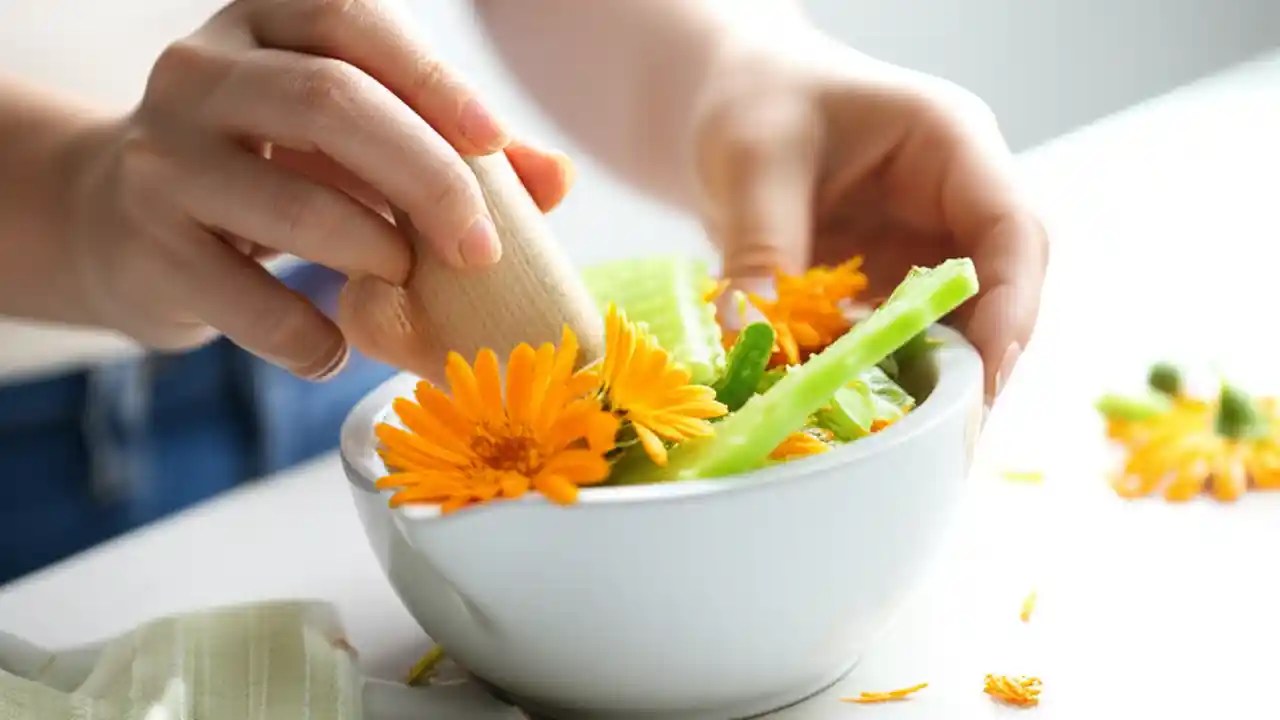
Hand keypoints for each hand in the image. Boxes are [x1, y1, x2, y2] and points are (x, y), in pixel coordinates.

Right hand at [63, 0, 571, 378]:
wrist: (117, 221)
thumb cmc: (266, 169)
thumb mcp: (345, 137)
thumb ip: (448, 147)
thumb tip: (557, 180)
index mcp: (261, 20)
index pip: (355, 25)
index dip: (435, 84)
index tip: (495, 144)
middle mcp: (198, 71)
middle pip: (331, 104)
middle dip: (429, 180)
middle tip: (481, 250)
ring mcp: (160, 157)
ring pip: (295, 205)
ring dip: (377, 254)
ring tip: (400, 280)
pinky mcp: (147, 247)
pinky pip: (253, 304)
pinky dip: (313, 338)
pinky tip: (333, 347)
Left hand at [691, 35, 1046, 401]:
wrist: (729, 103)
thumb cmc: (755, 101)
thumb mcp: (753, 162)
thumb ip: (760, 248)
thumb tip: (751, 339)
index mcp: (952, 144)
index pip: (1011, 230)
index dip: (1010, 308)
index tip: (986, 377)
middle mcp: (955, 201)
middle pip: (999, 291)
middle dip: (976, 363)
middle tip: (943, 436)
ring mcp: (926, 245)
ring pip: (954, 326)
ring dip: (927, 380)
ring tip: (897, 441)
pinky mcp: (889, 283)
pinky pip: (900, 340)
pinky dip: (879, 377)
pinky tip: (852, 415)